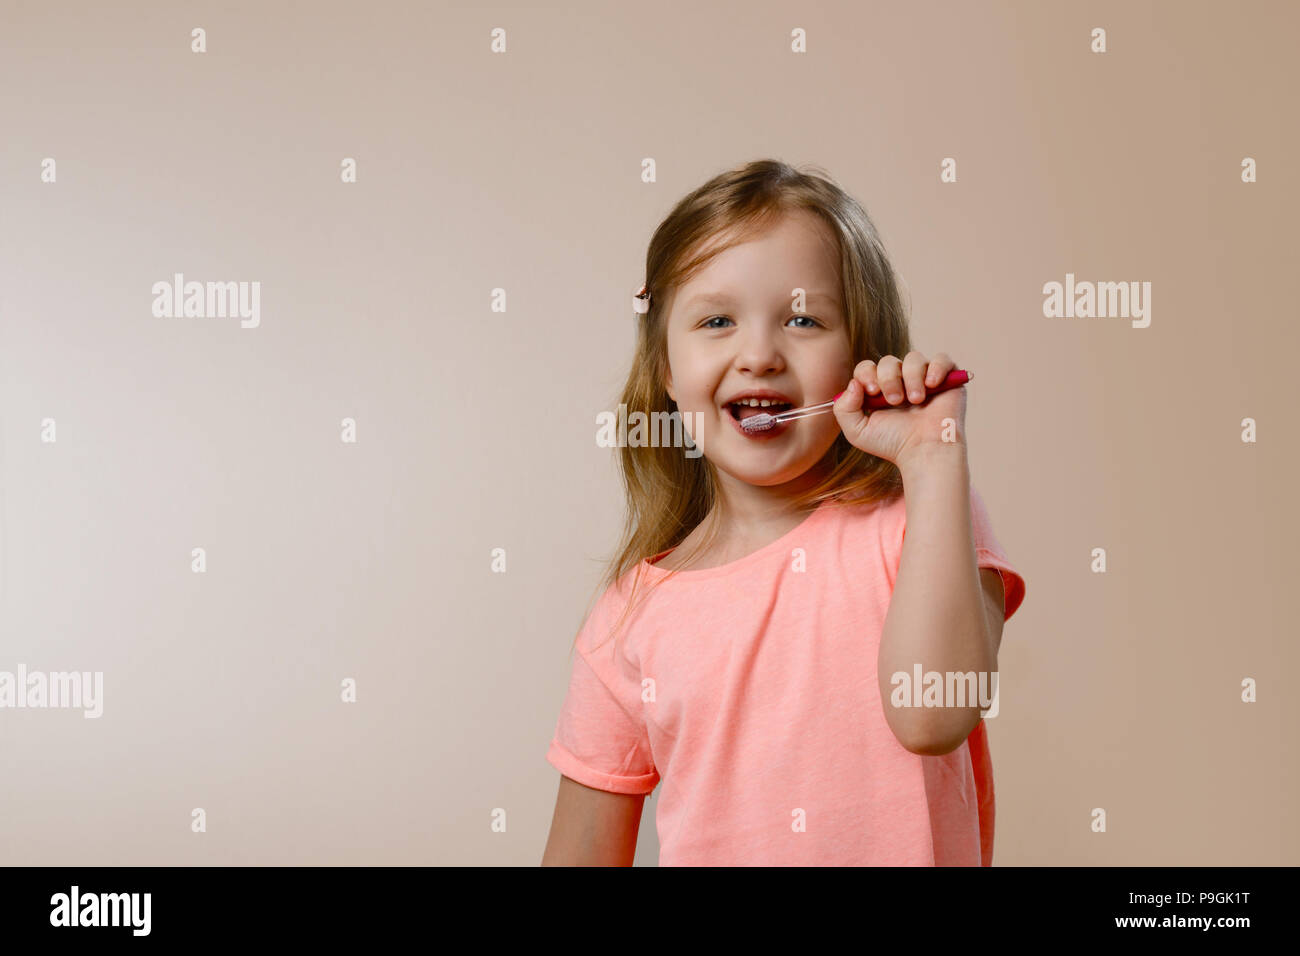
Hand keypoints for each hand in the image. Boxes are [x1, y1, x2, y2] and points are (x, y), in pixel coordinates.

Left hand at [832, 351, 967, 471]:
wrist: (924, 453)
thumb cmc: (893, 444)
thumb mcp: (857, 431)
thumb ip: (844, 408)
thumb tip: (854, 383)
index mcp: (879, 390)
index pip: (867, 367)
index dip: (867, 374)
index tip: (872, 392)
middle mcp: (901, 381)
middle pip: (888, 361)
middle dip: (888, 378)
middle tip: (894, 401)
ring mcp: (925, 379)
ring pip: (914, 358)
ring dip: (911, 377)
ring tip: (915, 400)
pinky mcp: (948, 380)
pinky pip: (943, 359)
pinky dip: (936, 368)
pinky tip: (931, 386)